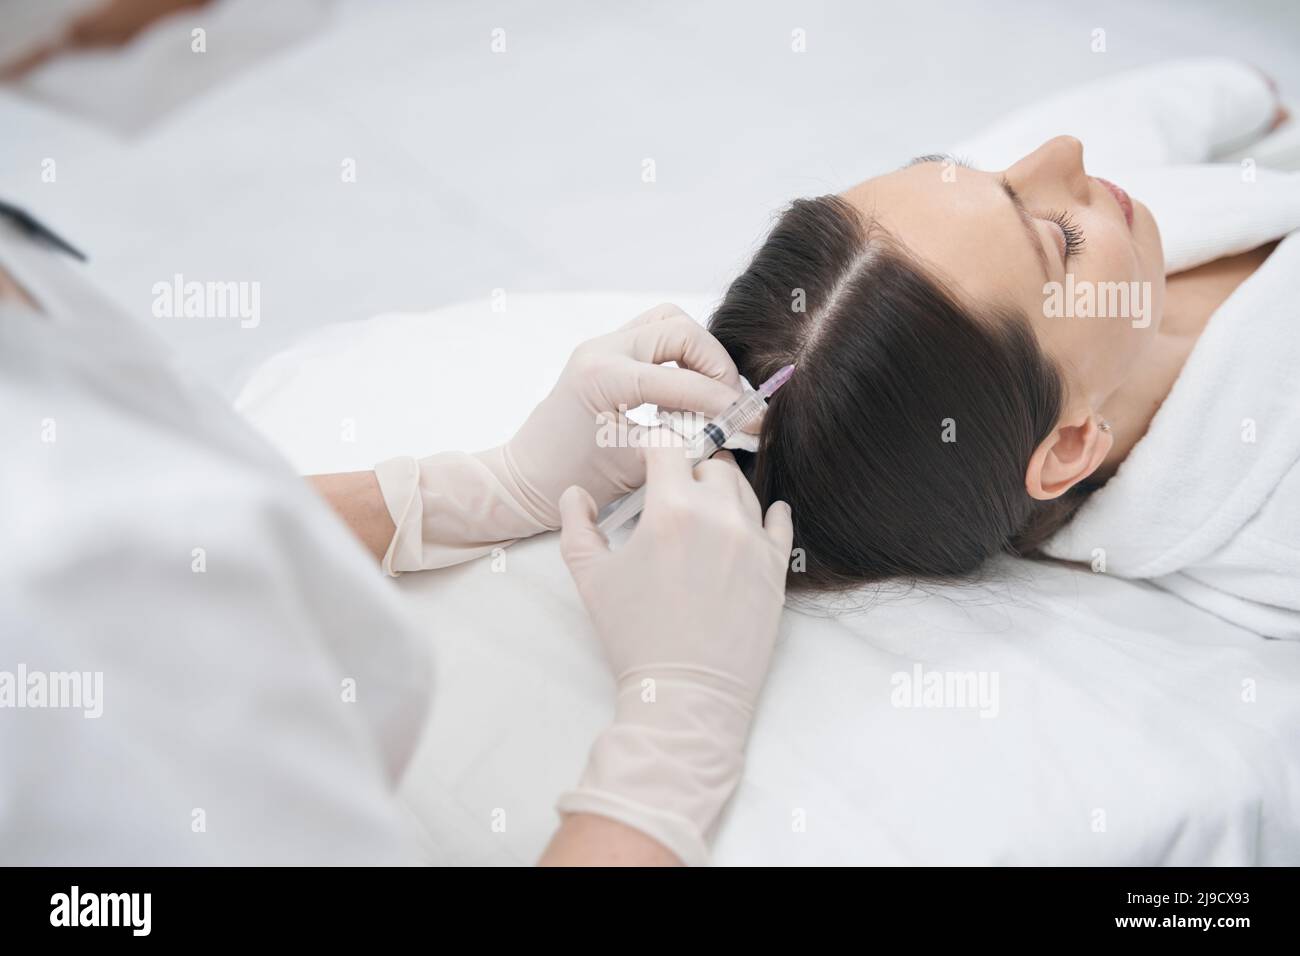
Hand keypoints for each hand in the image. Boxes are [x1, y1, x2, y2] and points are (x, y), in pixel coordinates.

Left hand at [484, 303, 746, 529]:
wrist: (526, 479)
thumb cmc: (570, 479)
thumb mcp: (634, 466)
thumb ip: (683, 442)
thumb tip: (730, 428)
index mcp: (603, 376)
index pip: (681, 380)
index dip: (723, 402)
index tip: (752, 422)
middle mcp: (602, 349)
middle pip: (681, 330)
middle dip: (715, 365)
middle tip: (729, 403)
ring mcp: (604, 346)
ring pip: (670, 323)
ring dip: (699, 354)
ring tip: (710, 394)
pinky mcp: (608, 353)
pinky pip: (657, 336)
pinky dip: (682, 357)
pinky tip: (688, 392)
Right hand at [554, 444, 793, 865]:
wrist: (687, 692)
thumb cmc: (634, 636)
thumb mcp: (590, 577)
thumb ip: (576, 524)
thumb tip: (576, 493)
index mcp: (672, 509)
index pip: (666, 446)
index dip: (651, 446)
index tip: (644, 459)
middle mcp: (719, 514)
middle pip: (709, 463)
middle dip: (688, 470)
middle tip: (671, 492)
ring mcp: (754, 539)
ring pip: (743, 488)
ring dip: (721, 490)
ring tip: (704, 511)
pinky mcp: (777, 567)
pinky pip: (780, 521)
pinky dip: (766, 514)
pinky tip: (753, 520)